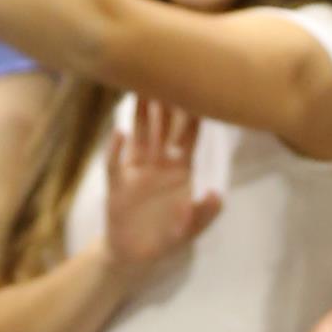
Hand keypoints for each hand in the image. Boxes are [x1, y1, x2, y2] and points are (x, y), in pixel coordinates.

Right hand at [104, 93, 222, 271]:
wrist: (135, 256)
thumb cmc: (166, 237)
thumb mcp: (191, 230)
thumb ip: (205, 213)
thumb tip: (217, 194)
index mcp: (181, 169)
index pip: (188, 136)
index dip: (193, 116)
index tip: (198, 90)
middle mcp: (158, 164)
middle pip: (162, 128)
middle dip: (165, 104)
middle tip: (166, 75)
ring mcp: (136, 172)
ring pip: (139, 137)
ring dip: (140, 116)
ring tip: (140, 90)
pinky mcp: (117, 186)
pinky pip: (115, 164)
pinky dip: (116, 149)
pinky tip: (119, 133)